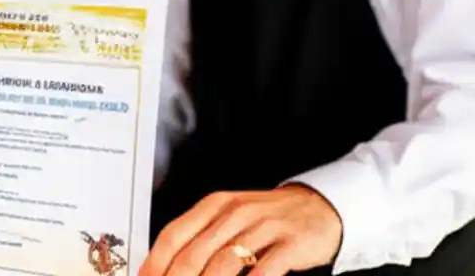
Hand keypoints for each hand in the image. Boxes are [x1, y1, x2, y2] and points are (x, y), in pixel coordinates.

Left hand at [140, 185, 342, 275]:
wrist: (319, 207)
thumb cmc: (266, 218)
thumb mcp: (230, 217)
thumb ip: (200, 237)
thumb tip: (164, 265)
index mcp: (215, 205)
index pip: (174, 234)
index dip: (155, 263)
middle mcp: (236, 213)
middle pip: (194, 254)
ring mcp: (264, 228)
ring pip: (224, 264)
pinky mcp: (290, 245)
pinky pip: (264, 271)